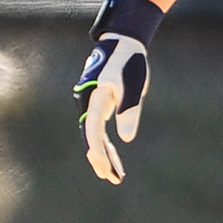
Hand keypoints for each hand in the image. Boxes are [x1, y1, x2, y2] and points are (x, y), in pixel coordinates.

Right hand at [73, 33, 149, 183]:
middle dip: (99, 158)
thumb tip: (126, 139)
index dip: (97, 147)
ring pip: (94, 136)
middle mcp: (88, 103)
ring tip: (115, 177)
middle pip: (90, 136)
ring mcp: (92, 106)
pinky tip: (115, 161)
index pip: (93, 127)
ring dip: (104, 155)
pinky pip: (99, 132)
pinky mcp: (99, 108)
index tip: (102, 164)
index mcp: (96, 96)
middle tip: (110, 177)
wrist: (123, 45)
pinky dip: (106, 146)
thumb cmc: (129, 63)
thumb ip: (129, 110)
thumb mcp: (134, 86)